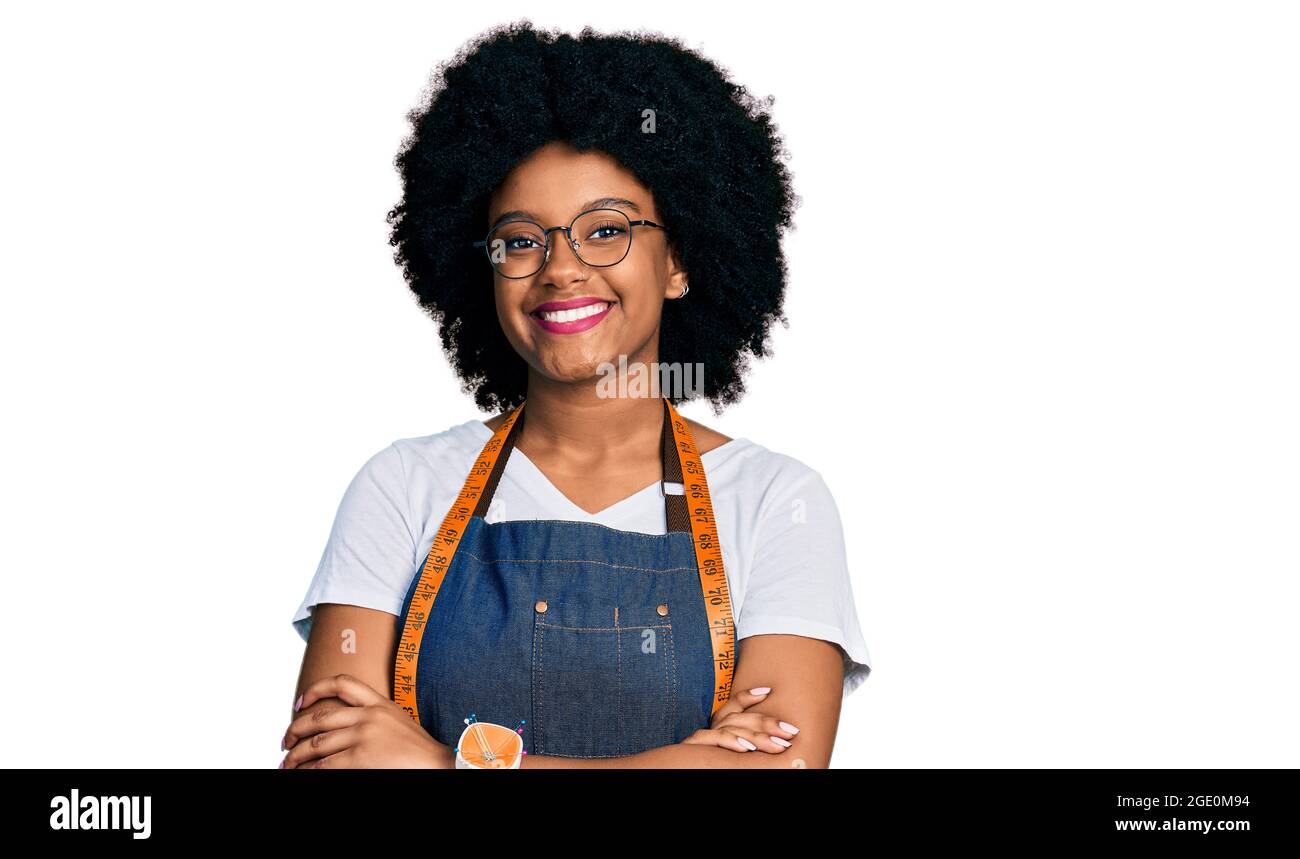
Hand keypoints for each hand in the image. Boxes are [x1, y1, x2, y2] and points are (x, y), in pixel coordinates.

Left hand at [280, 673, 454, 768]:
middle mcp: (368, 716)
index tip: (299, 703)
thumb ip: (371, 717)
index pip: (342, 683)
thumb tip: (338, 729)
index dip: (315, 690)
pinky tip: (302, 773)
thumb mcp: (395, 721)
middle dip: (295, 730)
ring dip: (295, 757)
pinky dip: (308, 770)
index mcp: (378, 703)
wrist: (436, 765)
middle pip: (319, 718)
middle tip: (285, 742)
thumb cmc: (417, 750)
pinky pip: (323, 766)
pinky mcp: (359, 759)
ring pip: (315, 744)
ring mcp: (363, 737)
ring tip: (287, 765)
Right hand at [680, 687, 798, 753]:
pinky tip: (746, 747)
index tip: (768, 690)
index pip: (733, 706)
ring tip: (777, 744)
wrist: (674, 769)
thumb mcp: (730, 752)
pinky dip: (730, 741)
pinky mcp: (693, 746)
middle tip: (791, 731)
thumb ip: (744, 743)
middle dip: (768, 723)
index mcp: (718, 727)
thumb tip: (774, 743)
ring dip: (756, 736)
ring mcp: (702, 737)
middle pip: (740, 718)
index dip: (749, 696)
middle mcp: (710, 729)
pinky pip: (712, 740)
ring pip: (730, 728)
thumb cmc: (706, 763)